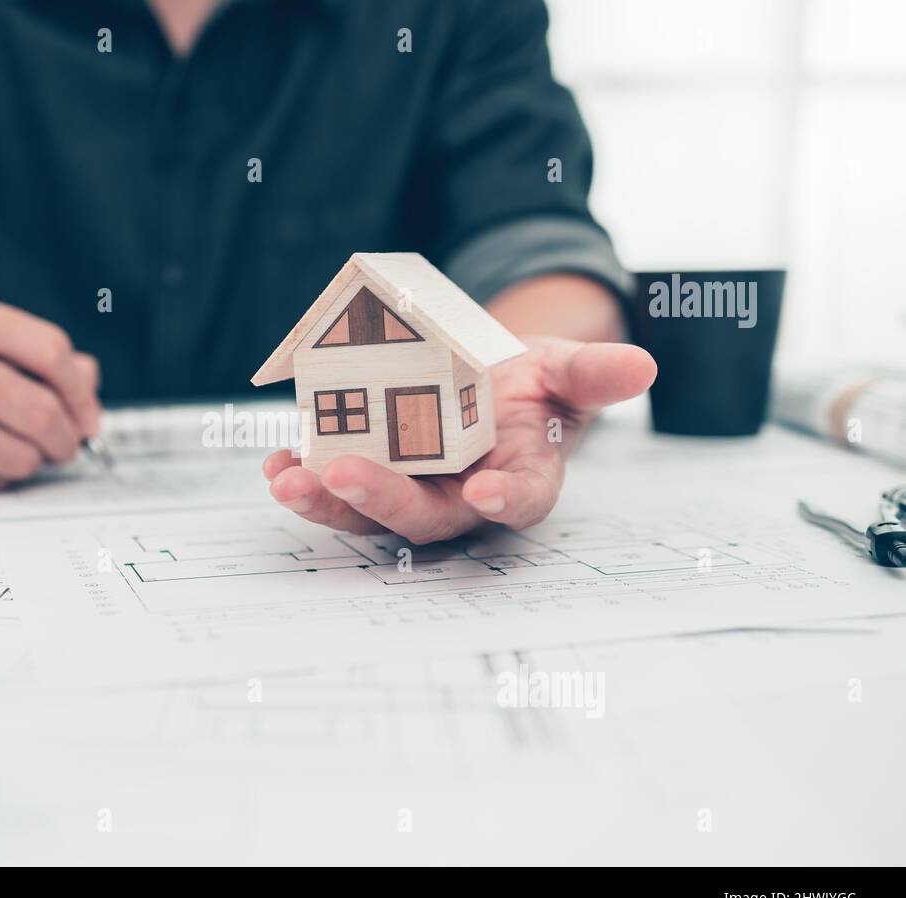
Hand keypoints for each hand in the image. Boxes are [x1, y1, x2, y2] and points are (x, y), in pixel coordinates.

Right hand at [0, 289, 100, 488]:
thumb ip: (34, 356)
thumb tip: (89, 390)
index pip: (50, 353)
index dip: (81, 392)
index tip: (86, 413)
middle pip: (40, 411)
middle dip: (66, 438)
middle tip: (64, 444)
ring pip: (18, 455)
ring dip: (32, 461)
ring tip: (17, 449)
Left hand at [263, 336, 656, 542]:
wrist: (483, 380)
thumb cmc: (527, 383)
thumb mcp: (562, 367)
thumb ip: (593, 373)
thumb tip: (643, 366)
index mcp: (520, 475)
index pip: (520, 498)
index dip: (506, 499)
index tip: (487, 493)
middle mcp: (461, 496)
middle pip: (425, 514)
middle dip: (382, 498)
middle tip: (342, 474)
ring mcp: (411, 489)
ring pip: (368, 511)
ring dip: (325, 499)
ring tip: (285, 479)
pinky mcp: (370, 473)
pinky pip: (333, 486)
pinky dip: (302, 475)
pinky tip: (274, 461)